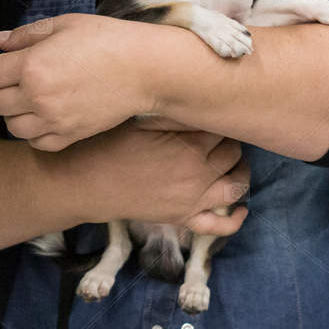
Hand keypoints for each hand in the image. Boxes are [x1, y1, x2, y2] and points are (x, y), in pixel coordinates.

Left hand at [0, 14, 157, 149]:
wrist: (144, 69)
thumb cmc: (106, 39)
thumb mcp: (64, 24)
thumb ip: (25, 35)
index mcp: (32, 65)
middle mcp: (38, 97)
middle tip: (6, 77)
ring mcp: (54, 120)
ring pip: (11, 126)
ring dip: (11, 111)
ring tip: (24, 97)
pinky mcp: (70, 135)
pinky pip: (36, 142)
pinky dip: (32, 131)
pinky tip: (42, 115)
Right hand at [51, 122, 250, 235]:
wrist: (87, 183)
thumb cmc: (111, 146)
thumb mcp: (143, 121)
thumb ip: (176, 115)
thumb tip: (201, 102)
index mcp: (189, 146)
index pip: (223, 128)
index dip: (221, 118)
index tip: (217, 112)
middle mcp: (198, 173)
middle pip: (234, 153)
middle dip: (231, 142)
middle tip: (220, 134)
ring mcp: (193, 199)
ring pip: (236, 186)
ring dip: (241, 173)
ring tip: (234, 162)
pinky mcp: (183, 218)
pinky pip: (219, 226)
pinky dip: (236, 219)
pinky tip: (241, 209)